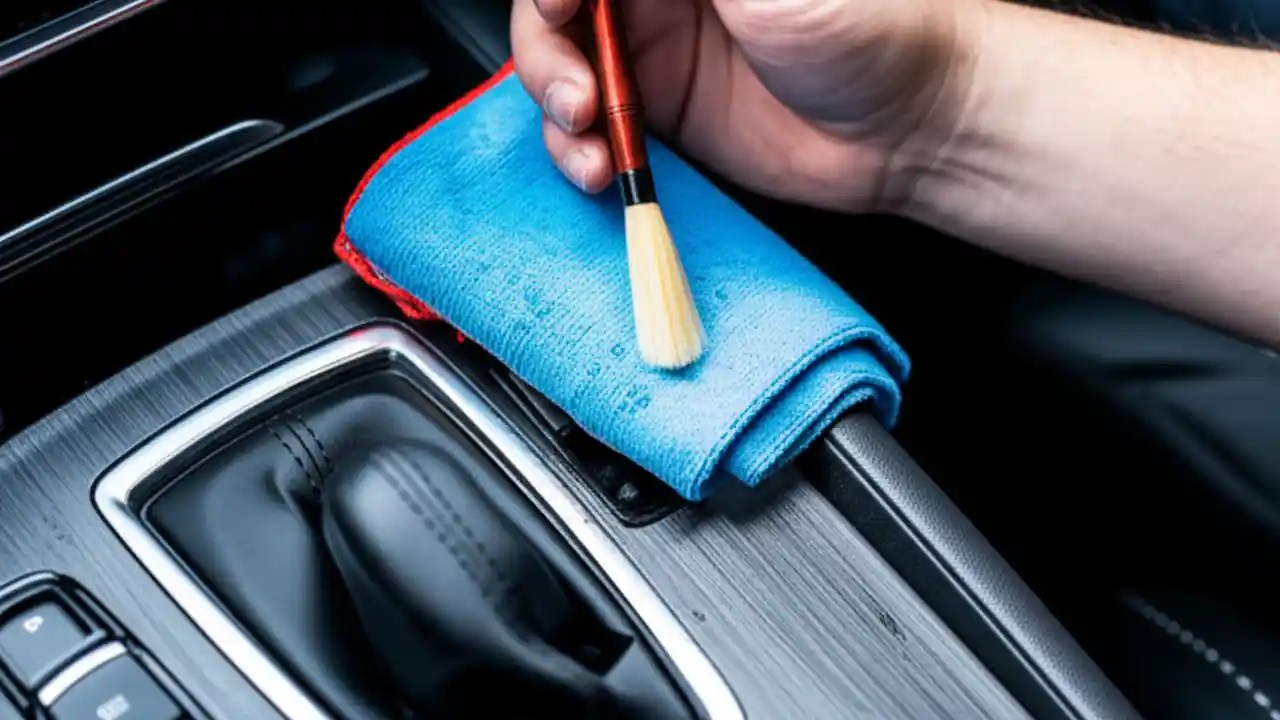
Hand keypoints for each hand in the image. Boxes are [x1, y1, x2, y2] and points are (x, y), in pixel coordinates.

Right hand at [511, 0, 985, 213]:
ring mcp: (655, 54)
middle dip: (546, 50)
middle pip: (555, 9)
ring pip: (559, 67)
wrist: (915, 128)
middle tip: (578, 92)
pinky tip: (602, 166)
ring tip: (587, 137)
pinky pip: (590, 130)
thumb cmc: (873, 29)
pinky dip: (578, 151)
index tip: (564, 8)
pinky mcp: (663, 119)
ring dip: (553, 106)